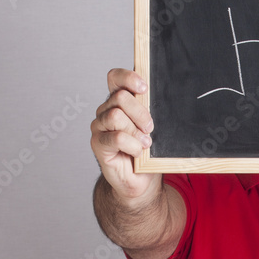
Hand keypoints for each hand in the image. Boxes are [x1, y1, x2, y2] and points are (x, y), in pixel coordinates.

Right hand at [90, 68, 159, 201]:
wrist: (141, 181)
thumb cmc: (148, 153)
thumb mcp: (153, 128)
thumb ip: (150, 111)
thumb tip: (160, 96)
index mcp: (119, 102)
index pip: (115, 78)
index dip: (128, 78)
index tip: (144, 88)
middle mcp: (106, 111)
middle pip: (119, 97)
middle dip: (140, 112)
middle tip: (150, 128)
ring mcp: (99, 127)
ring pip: (116, 115)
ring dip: (136, 131)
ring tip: (145, 144)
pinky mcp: (98, 143)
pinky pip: (116, 137)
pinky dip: (132, 145)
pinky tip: (137, 153)